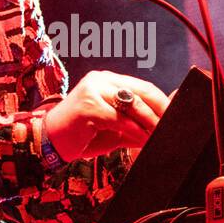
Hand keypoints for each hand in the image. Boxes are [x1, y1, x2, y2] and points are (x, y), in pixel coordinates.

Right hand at [43, 70, 169, 161]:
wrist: (48, 142)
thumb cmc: (81, 135)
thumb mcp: (113, 129)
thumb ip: (135, 125)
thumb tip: (161, 126)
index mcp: (107, 80)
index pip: (142, 87)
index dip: (161, 102)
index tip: (175, 117)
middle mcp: (100, 80)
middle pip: (141, 91)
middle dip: (160, 110)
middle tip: (173, 126)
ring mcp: (93, 91)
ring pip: (132, 104)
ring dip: (150, 122)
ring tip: (160, 135)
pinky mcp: (88, 106)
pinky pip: (119, 119)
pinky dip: (134, 130)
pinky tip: (143, 139)